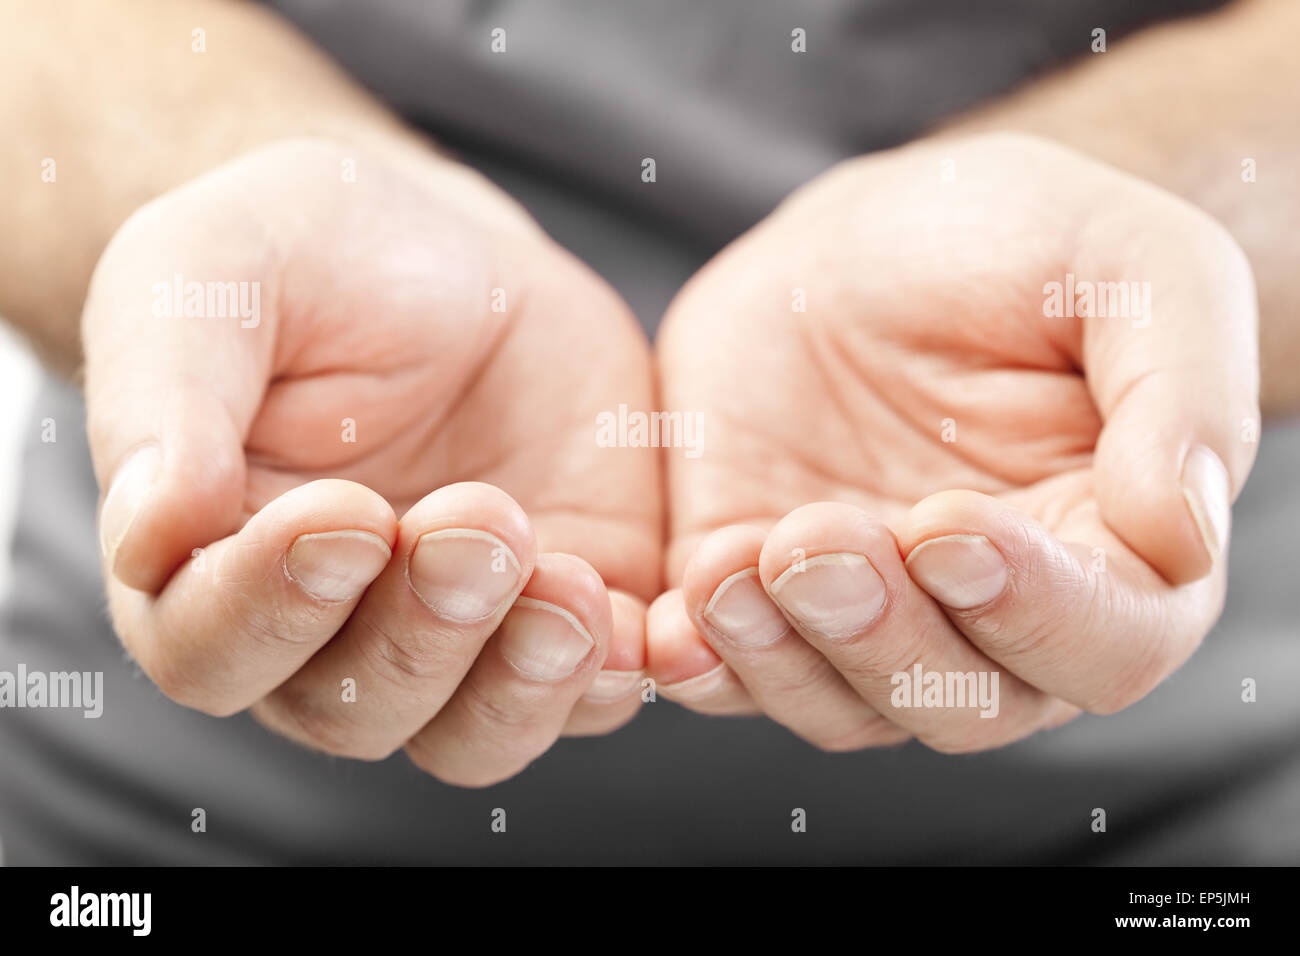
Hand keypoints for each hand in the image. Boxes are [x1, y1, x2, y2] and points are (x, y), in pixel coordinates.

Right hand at [84, 138, 658, 785]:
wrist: (450, 254)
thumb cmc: (304, 260)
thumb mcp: (210, 276)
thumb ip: (167, 398)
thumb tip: (151, 536)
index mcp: (208, 565)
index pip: (209, 649)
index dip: (270, 605)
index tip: (345, 512)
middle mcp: (328, 631)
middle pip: (354, 711)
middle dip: (418, 632)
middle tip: (472, 522)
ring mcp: (456, 633)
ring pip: (473, 734)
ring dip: (519, 679)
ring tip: (561, 580)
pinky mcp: (565, 608)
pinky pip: (587, 692)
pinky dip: (609, 674)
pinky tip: (626, 613)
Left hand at [648, 133, 1257, 752]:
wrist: (865, 238)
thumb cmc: (1018, 241)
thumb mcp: (1134, 267)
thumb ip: (1181, 395)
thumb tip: (1183, 538)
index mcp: (1111, 554)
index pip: (1104, 645)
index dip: (1034, 609)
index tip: (950, 525)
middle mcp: (992, 617)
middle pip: (962, 705)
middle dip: (884, 636)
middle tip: (820, 539)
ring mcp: (869, 616)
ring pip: (844, 707)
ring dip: (784, 657)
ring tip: (733, 567)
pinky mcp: (760, 594)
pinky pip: (731, 672)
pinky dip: (702, 666)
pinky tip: (669, 625)